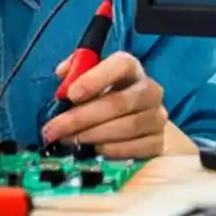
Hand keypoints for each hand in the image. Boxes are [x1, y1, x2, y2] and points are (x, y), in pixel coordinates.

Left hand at [41, 51, 166, 158]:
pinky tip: (92, 150)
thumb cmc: (102, 94)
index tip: (71, 95)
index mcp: (130, 67)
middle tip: (56, 129)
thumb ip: (74, 70)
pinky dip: (112, 150)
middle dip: (82, 118)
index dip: (95, 79)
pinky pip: (137, 148)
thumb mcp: (87, 77)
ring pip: (127, 127)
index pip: (121, 65)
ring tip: (68, 140)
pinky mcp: (159, 141)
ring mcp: (157, 116)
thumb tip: (63, 72)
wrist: (134, 118)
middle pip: (119, 102)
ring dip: (92, 136)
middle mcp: (149, 90)